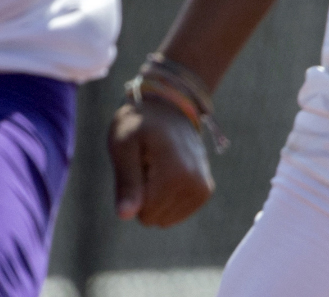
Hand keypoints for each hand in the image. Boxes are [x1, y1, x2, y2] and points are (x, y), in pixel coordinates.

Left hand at [109, 98, 213, 226]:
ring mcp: (203, 188)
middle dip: (144, 195)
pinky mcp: (205, 191)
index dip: (133, 192)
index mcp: (176, 174)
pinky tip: (168, 176)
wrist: (169, 109)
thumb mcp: (123, 148)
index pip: (143, 213)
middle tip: (147, 164)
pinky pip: (176, 214)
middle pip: (153, 217)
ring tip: (157, 167)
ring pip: (165, 218)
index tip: (139, 163)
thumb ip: (126, 183)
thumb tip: (125, 216)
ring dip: (156, 196)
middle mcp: (195, 184)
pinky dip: (167, 200)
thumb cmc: (139, 126)